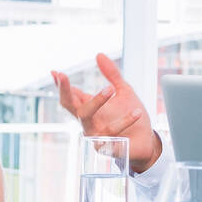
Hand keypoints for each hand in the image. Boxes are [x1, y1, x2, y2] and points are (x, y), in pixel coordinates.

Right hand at [53, 53, 161, 171]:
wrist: (146, 140)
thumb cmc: (131, 115)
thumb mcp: (123, 91)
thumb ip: (112, 74)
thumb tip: (99, 54)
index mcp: (89, 108)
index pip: (70, 96)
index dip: (60, 85)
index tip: (55, 72)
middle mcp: (88, 121)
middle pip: (70, 106)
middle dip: (64, 91)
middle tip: (63, 76)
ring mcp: (94, 135)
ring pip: (87, 117)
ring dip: (97, 101)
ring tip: (111, 88)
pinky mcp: (106, 147)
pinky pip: (113, 133)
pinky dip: (125, 121)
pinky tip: (136, 112)